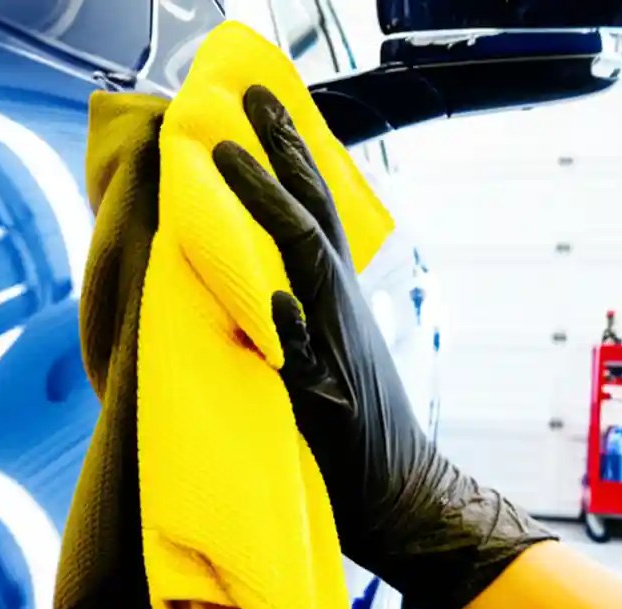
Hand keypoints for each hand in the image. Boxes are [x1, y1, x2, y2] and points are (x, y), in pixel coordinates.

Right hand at [212, 86, 554, 608]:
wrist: (405, 499)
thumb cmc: (354, 471)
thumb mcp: (316, 421)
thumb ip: (293, 361)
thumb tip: (272, 302)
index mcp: (331, 318)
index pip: (292, 236)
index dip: (257, 192)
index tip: (217, 149)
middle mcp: (340, 300)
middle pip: (314, 205)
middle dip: (285, 148)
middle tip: (256, 95)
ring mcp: (345, 308)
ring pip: (322, 218)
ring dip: (298, 165)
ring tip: (275, 121)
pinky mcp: (342, 322)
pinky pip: (320, 245)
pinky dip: (303, 206)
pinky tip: (290, 197)